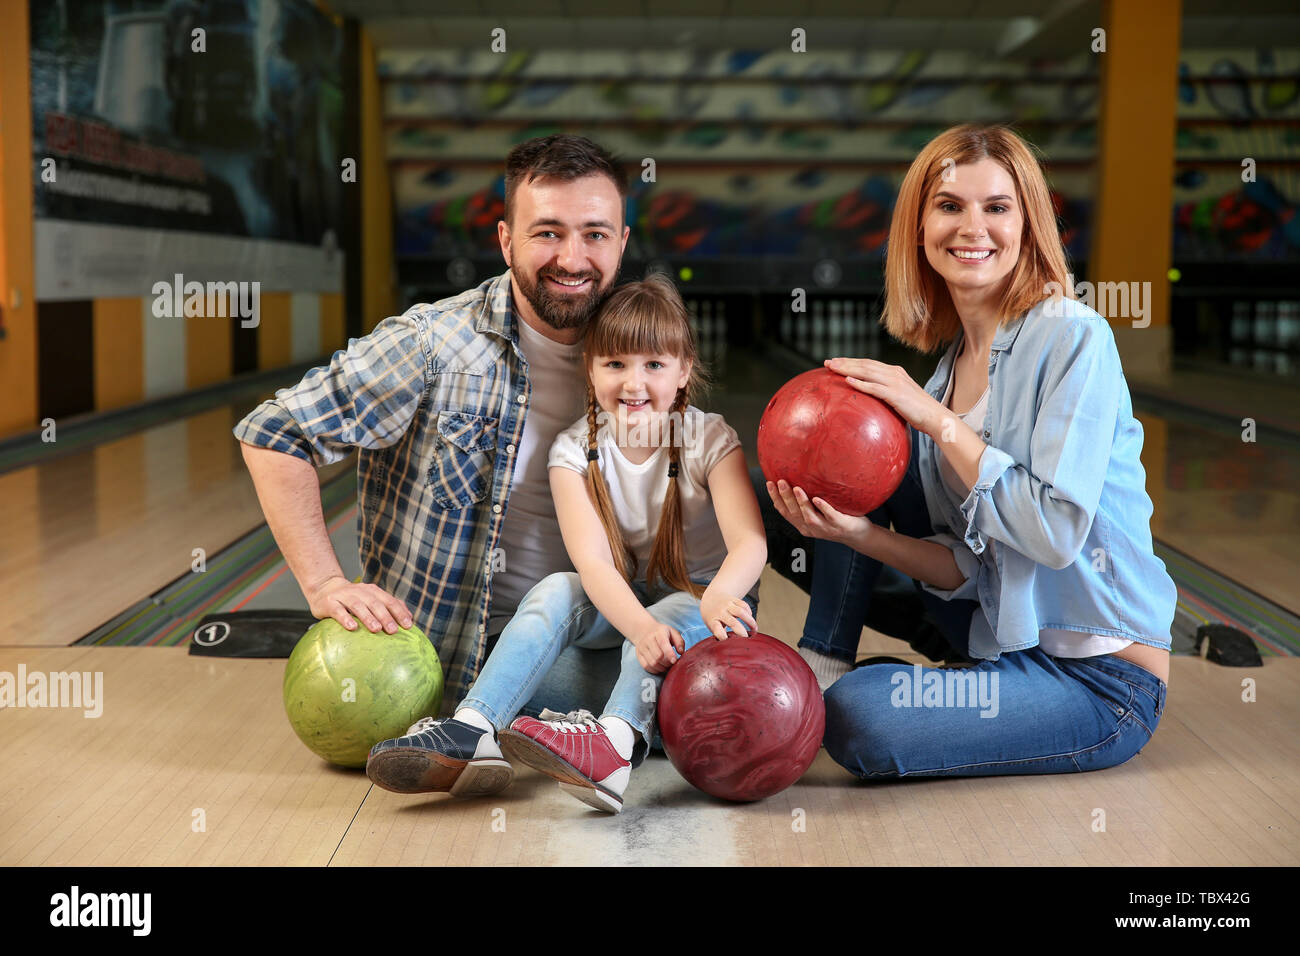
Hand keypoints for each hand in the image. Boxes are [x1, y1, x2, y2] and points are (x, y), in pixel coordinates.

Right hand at [306, 576, 414, 633]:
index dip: (399, 612)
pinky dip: (345, 618)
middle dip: (386, 616)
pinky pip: (338, 610)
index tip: (408, 625)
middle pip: (375, 603)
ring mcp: (344, 596)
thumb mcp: (370, 599)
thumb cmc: (352, 599)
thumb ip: (388, 605)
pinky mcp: (329, 603)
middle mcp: (359, 591)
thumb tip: (409, 618)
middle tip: (393, 631)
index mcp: (372, 591)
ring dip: (368, 617)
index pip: (388, 600)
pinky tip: (352, 628)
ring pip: (358, 605)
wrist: (324, 588)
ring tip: (376, 629)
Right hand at [631, 620, 685, 673]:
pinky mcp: (638, 654)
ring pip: (652, 663)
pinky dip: (654, 670)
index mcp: (659, 632)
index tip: (674, 661)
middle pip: (658, 656)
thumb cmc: (662, 633)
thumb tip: (681, 652)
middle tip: (671, 663)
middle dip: (667, 663)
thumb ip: (679, 642)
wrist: (645, 630)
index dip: (669, 654)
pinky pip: (646, 666)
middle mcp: (648, 639)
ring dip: (661, 668)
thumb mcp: (673, 633)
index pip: (663, 644)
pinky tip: (659, 667)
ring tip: (666, 666)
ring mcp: (642, 647)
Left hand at [699, 587, 756, 641]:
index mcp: (713, 621)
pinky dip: (749, 613)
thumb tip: (731, 649)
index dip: (724, 637)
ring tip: (755, 630)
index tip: (730, 644)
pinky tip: (750, 620)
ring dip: (750, 622)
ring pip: (741, 612)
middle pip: (733, 623)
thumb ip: (720, 635)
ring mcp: (727, 605)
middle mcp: (720, 612)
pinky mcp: (734, 599)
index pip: (718, 630)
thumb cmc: (713, 618)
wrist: (711, 598)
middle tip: (747, 640)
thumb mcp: (712, 626)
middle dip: (742, 632)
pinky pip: (744, 605)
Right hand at [765, 479, 876, 549]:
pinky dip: (823, 508)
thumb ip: (806, 504)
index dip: (775, 498)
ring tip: (796, 488)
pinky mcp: (839, 525)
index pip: (785, 512)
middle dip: (785, 497)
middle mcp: (811, 528)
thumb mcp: (817, 514)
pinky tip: (817, 499)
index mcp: (802, 525)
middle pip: (794, 513)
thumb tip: (796, 480)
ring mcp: (825, 528)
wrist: (857, 536)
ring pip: (809, 516)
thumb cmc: (836, 520)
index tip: (769, 483)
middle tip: (780, 482)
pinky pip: (830, 516)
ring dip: (801, 502)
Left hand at [824, 356, 946, 437]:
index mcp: (895, 372)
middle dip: (845, 362)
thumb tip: (872, 399)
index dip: (851, 361)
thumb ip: (887, 393)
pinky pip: (874, 387)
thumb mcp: (900, 398)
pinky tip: (847, 381)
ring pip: (867, 372)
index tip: (836, 362)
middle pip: (865, 365)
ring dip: (848, 369)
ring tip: (833, 368)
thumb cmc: (918, 411)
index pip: (869, 363)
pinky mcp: (896, 394)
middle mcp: (894, 373)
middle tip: (827, 362)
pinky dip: (860, 383)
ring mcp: (895, 383)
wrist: (935, 417)